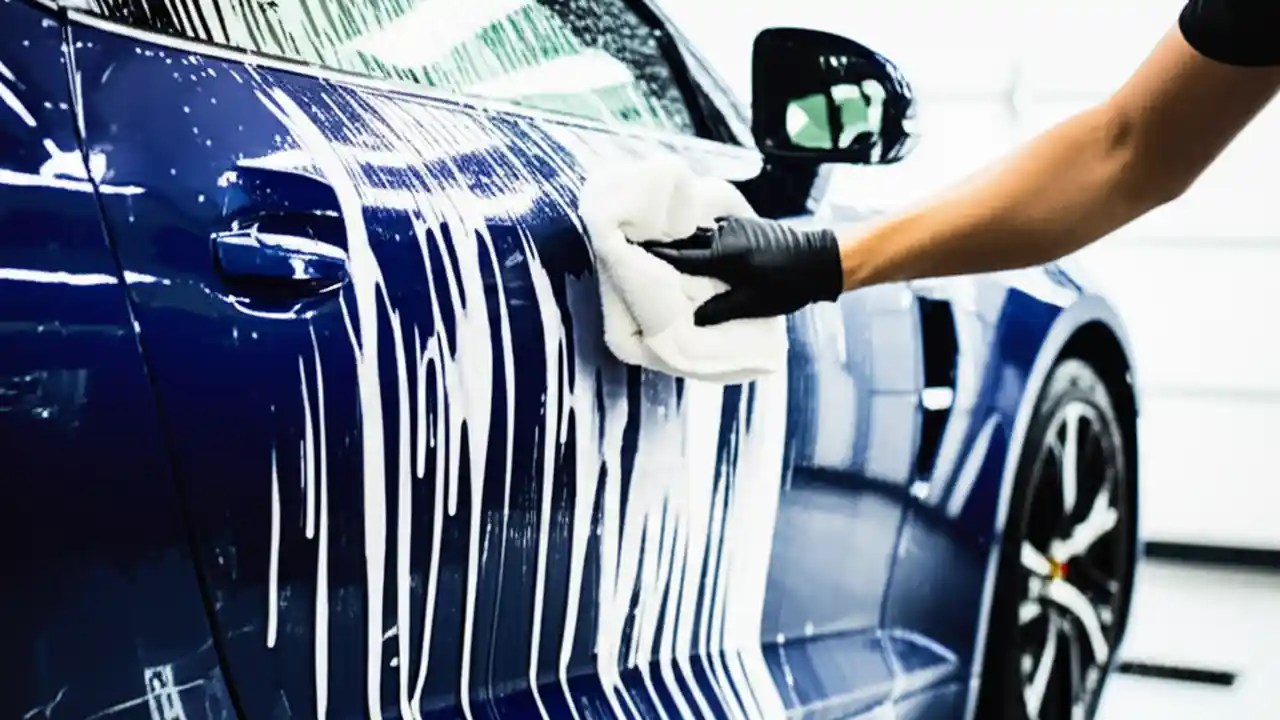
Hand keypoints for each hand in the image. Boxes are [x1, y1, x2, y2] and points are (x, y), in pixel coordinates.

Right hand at [643, 216, 843, 325]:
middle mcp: (723, 236)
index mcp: (722, 256)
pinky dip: (695, 234)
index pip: (679, 256)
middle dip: (659, 244)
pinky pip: (709, 228)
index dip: (654, 257)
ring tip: (655, 245)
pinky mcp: (741, 224)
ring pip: (695, 232)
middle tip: (634, 248)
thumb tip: (690, 318)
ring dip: (677, 237)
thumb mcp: (752, 305)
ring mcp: (732, 227)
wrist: (817, 260)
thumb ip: (718, 310)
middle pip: (682, 239)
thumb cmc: (786, 287)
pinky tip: (686, 241)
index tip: (630, 254)